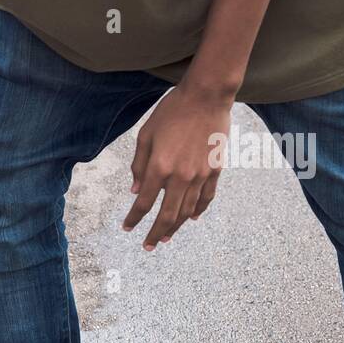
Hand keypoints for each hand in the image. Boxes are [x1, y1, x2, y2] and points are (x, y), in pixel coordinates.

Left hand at [123, 85, 232, 250]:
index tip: (127, 227)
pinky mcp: (216, 170)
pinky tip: (190, 218)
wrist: (207, 96)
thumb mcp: (145, 135)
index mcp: (159, 167)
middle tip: (148, 246)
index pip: (144, 203)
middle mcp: (180, 176)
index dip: (134, 218)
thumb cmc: (172, 112)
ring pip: (187, 211)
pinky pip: (207, 198)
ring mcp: (201, 175)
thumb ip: (139, 165)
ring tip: (166, 237)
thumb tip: (136, 191)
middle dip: (155, 233)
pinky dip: (198, 211)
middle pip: (166, 215)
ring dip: (175, 227)